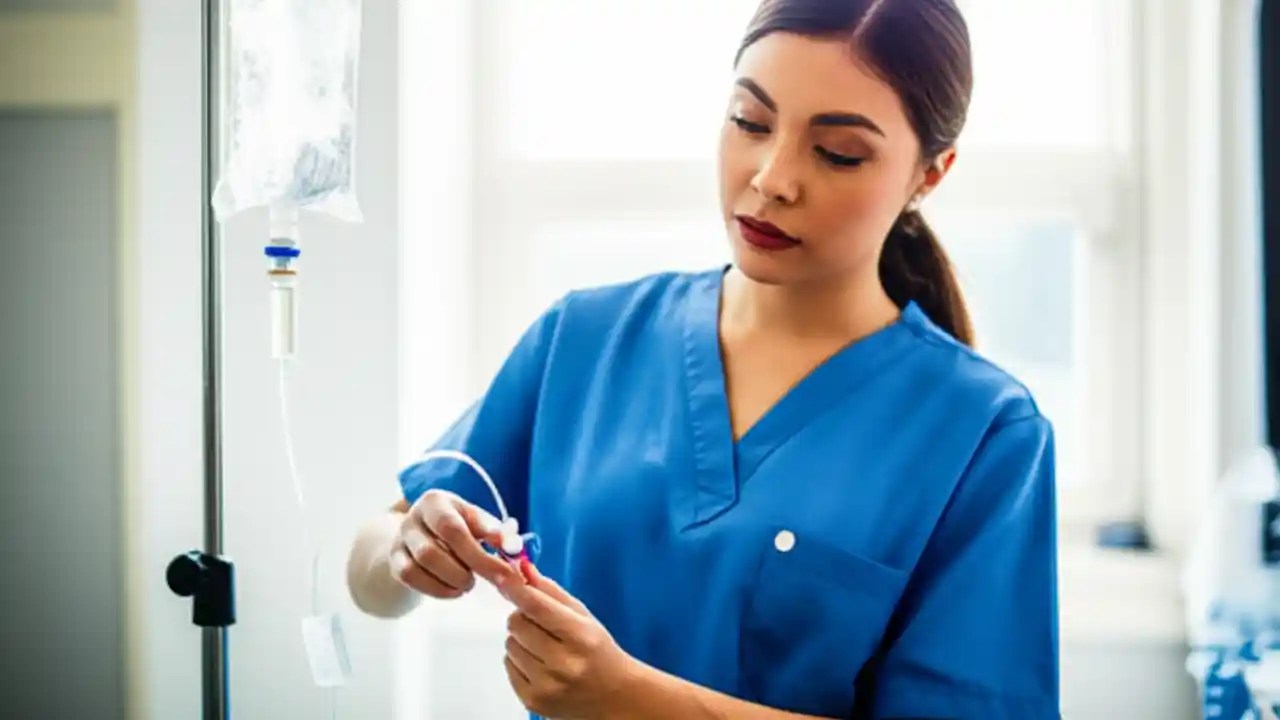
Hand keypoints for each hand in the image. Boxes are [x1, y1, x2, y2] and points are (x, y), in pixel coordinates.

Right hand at [389, 489, 518, 598]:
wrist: (422, 536)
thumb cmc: (459, 527)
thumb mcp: (478, 523)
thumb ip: (498, 533)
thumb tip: (514, 547)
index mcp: (435, 501)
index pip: (455, 529)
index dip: (482, 553)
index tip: (507, 569)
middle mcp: (412, 517)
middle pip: (434, 549)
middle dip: (468, 569)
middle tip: (493, 580)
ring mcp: (400, 540)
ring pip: (421, 565)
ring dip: (452, 580)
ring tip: (470, 583)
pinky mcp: (394, 561)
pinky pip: (411, 578)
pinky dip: (437, 589)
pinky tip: (454, 590)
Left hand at [500, 563, 638, 718]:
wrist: (614, 695)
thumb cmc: (597, 650)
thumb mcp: (582, 616)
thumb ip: (551, 592)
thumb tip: (523, 568)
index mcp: (579, 637)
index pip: (537, 607)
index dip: (516, 589)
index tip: (504, 577)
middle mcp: (563, 663)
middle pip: (516, 624)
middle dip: (523, 617)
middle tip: (540, 623)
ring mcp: (547, 685)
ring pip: (509, 645)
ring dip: (520, 640)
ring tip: (543, 647)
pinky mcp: (533, 701)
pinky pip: (507, 666)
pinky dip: (518, 661)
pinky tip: (539, 664)